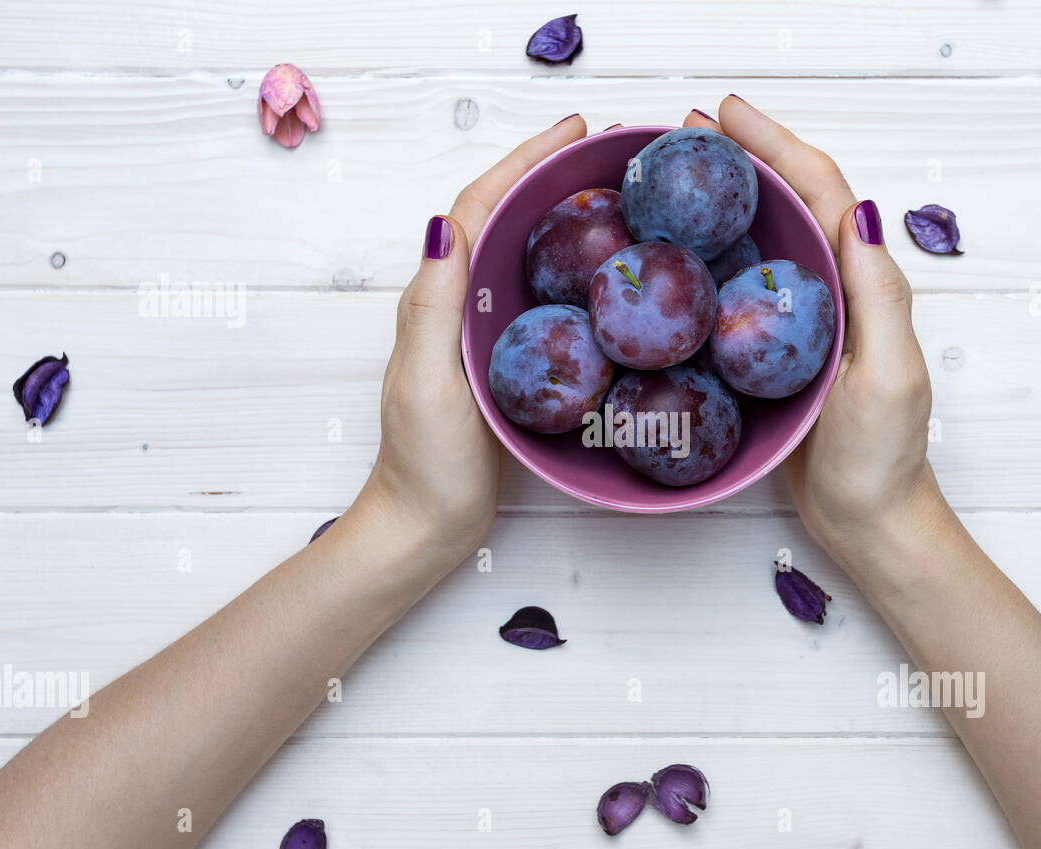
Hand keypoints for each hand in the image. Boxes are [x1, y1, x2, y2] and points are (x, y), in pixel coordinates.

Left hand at [353, 116, 589, 570]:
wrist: (428, 523)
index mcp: (437, 297)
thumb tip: (446, 224)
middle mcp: (459, 304)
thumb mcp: (424, 381)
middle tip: (607, 151)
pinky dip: (572, 273)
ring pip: (526, 255)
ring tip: (616, 194)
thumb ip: (432, 308)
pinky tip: (608, 276)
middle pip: (506, 218)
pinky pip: (542, 299)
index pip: (479, 208)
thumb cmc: (424, 461)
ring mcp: (485, 332)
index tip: (574, 132)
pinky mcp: (508, 362)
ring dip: (563, 217)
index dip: (523, 162)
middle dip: (549, 174)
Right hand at [685, 97, 942, 567]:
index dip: (775, 144)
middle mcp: (834, 290)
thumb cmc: (881, 458)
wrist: (867, 520)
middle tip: (686, 130)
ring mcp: (801, 320)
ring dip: (724, 199)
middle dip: (743, 156)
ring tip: (674, 173)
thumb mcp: (888, 377)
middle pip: (789, 201)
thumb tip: (860, 209)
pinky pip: (740, 288)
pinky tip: (675, 255)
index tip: (724, 114)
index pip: (822, 192)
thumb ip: (878, 297)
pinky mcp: (774, 352)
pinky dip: (711, 258)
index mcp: (863, 284)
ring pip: (762, 239)